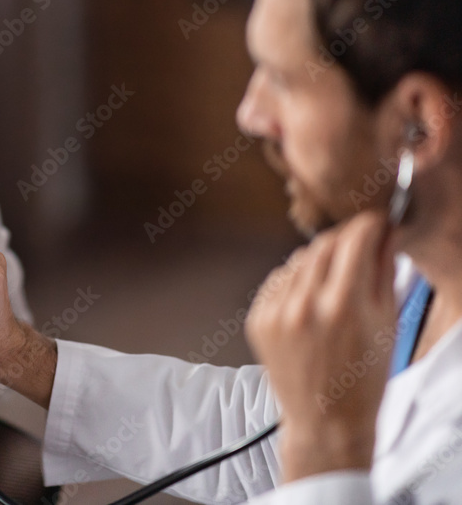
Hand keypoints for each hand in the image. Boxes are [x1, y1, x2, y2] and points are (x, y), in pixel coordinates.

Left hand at [245, 209, 396, 482]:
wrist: (324, 421)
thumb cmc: (361, 379)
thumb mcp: (386, 324)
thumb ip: (383, 272)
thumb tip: (384, 233)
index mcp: (342, 307)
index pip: (353, 240)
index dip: (369, 225)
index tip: (376, 222)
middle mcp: (304, 306)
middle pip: (323, 245)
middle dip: (344, 238)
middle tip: (359, 243)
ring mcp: (275, 313)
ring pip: (298, 260)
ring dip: (318, 260)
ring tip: (335, 281)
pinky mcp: (257, 319)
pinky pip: (277, 281)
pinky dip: (294, 281)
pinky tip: (309, 298)